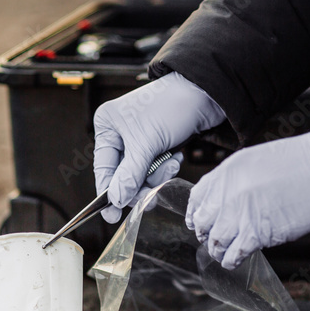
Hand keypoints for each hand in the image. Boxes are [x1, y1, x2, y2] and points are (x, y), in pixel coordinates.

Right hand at [94, 72, 224, 222]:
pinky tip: (175, 156)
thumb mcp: (146, 143)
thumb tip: (116, 200)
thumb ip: (130, 175)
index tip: (112, 216)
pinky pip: (155, 169)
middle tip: (151, 197)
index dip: (109, 193)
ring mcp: (139, 140)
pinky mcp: (157, 145)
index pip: (103, 168)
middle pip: (122, 176)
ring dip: (157, 175)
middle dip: (140, 184)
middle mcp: (120, 133)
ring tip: (170, 163)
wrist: (206, 94)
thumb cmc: (171, 107)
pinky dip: (166, 167)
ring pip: (141, 175)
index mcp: (108, 126)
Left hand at [186, 130, 309, 268]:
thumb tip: (227, 200)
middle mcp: (228, 193)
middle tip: (213, 239)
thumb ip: (237, 180)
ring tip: (224, 253)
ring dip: (218, 250)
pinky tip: (234, 261)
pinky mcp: (257, 233)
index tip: (198, 222)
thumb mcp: (257, 160)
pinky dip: (231, 261)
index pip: (198, 197)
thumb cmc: (303, 161)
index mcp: (227, 172)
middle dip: (206, 234)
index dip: (196, 214)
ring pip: (215, 241)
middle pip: (203, 222)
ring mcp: (240, 214)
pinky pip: (233, 254)